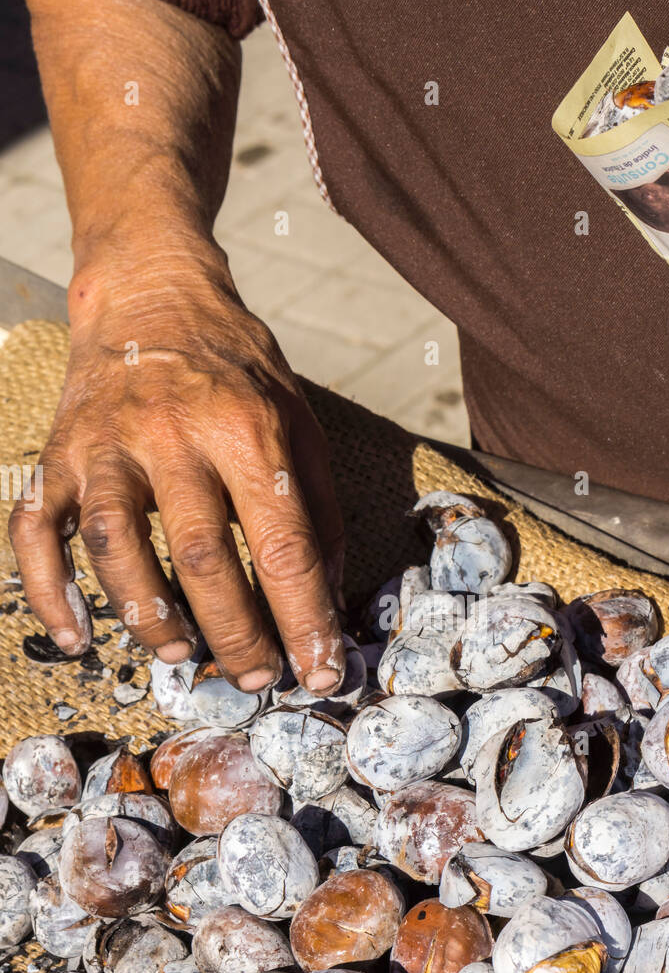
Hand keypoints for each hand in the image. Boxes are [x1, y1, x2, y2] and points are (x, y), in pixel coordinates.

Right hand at [9, 245, 345, 693]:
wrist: (153, 294)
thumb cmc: (237, 373)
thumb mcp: (300, 426)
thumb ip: (319, 515)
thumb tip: (327, 607)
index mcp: (249, 429)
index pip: (283, 544)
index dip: (304, 619)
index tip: (319, 672)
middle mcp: (174, 433)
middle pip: (201, 554)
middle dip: (233, 633)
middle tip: (253, 678)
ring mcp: (107, 442)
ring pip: (116, 544)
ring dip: (146, 615)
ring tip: (179, 656)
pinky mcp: (58, 452)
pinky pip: (36, 527)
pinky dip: (49, 590)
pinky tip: (76, 637)